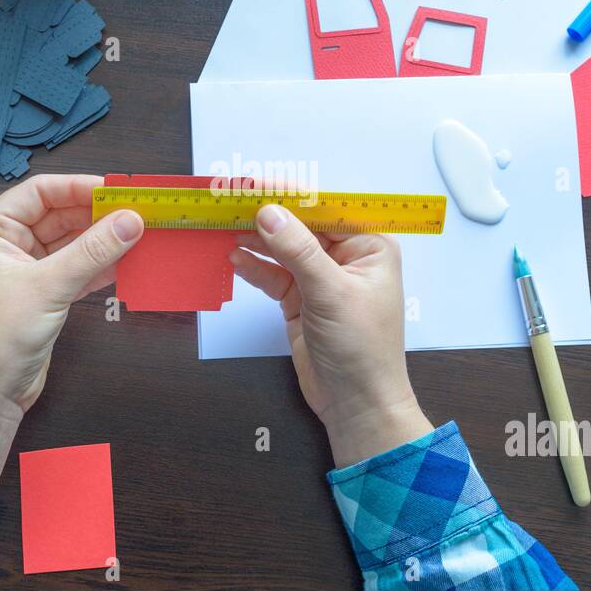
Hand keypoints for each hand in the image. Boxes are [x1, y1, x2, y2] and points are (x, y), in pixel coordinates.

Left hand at [0, 174, 143, 420]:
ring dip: (103, 241)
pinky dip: (100, 266)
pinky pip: (77, 268)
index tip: (117, 190)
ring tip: (140, 236)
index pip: (41, 192)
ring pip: (72, 242)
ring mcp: (26, 270)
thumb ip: (92, 252)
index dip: (79, 187)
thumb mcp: (48, 287)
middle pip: (60, 214)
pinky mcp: (44, 294)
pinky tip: (127, 263)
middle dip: (97, 215)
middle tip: (138, 213)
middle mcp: (7, 244)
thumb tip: (130, 220)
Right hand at [230, 204, 432, 467]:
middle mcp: (346, 257)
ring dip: (255, 239)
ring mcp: (321, 280)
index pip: (326, 209)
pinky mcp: (300, 301)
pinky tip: (233, 256)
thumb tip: (269, 212)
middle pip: (301, 226)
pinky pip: (274, 275)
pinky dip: (254, 266)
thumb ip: (298, 250)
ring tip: (222, 224)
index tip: (255, 184)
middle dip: (268, 215)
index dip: (290, 195)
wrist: (358, 405)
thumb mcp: (331, 293)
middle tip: (228, 201)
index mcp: (369, 245)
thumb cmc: (362, 349)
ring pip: (283, 249)